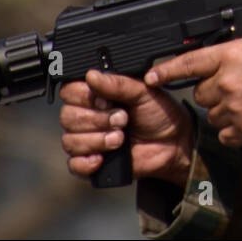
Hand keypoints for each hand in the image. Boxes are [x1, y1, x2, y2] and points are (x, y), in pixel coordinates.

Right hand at [60, 69, 192, 186]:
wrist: (174, 142)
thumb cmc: (158, 113)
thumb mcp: (142, 92)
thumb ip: (117, 84)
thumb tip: (91, 75)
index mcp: (95, 94)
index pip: (69, 91)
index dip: (85, 97)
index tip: (107, 101)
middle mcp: (86, 115)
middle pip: (68, 117)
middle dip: (97, 120)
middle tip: (122, 120)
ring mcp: (87, 139)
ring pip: (70, 141)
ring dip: (96, 140)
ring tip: (121, 139)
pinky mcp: (91, 162)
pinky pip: (74, 165)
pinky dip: (86, 162)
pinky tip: (103, 158)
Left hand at [145, 36, 241, 147]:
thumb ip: (241, 49)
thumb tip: (228, 54)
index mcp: (232, 53)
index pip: (188, 62)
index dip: (166, 69)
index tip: (152, 76)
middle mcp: (227, 80)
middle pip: (200, 92)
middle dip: (214, 92)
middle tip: (239, 89)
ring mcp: (233, 107)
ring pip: (212, 114)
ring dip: (225, 112)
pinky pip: (225, 134)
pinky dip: (236, 131)